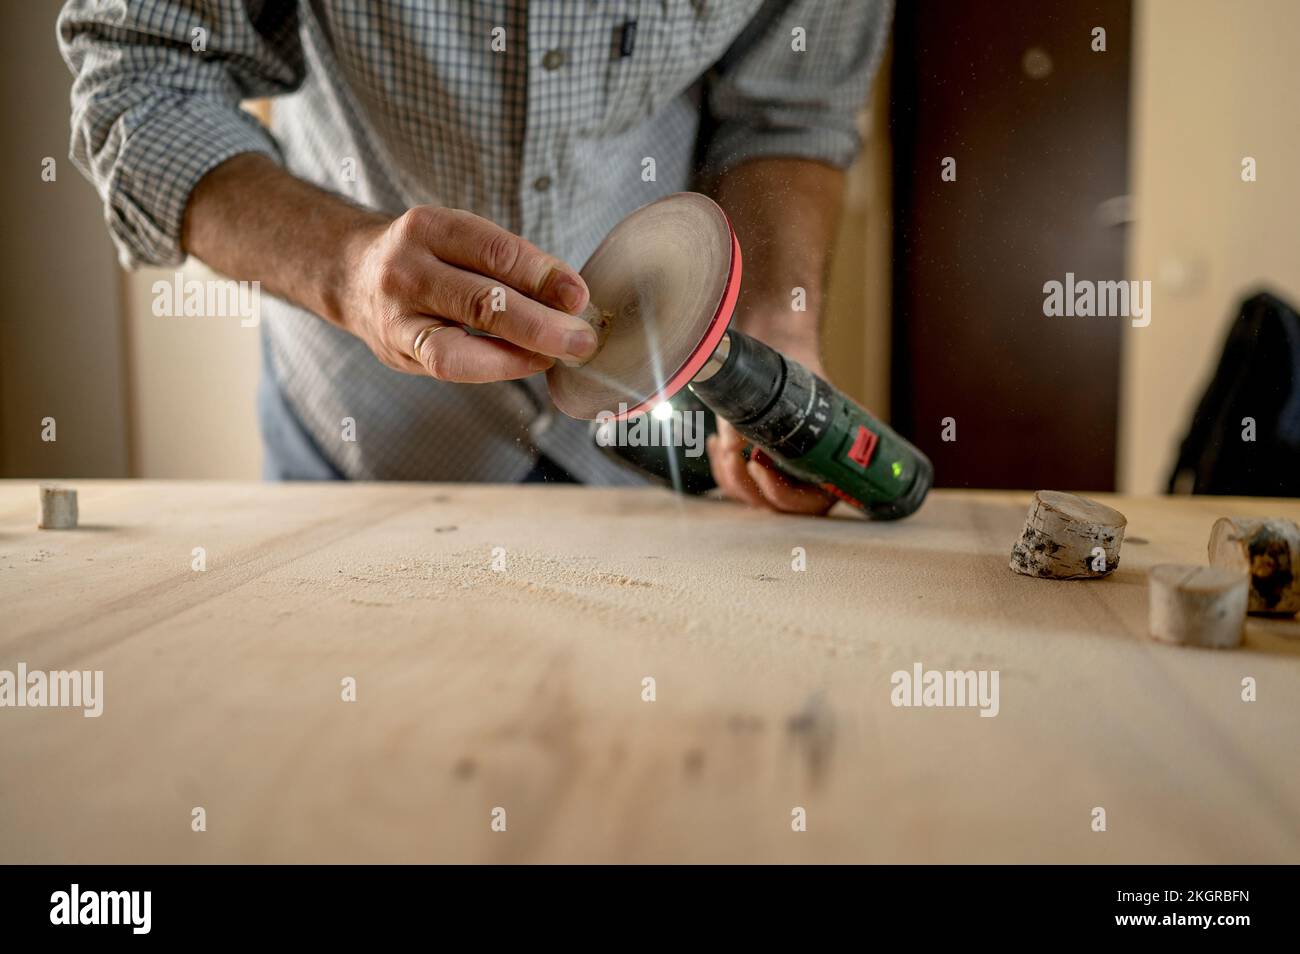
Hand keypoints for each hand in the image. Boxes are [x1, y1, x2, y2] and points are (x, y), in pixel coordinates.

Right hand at [340, 206, 596, 381]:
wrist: (352, 274)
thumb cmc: (426, 256)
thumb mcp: (460, 239)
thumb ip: (509, 264)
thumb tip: (570, 299)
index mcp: (429, 228)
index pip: (494, 251)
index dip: (543, 276)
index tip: (579, 296)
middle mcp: (407, 271)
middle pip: (482, 302)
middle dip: (541, 325)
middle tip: (581, 339)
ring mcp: (397, 317)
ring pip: (459, 348)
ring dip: (517, 356)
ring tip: (555, 357)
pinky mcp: (398, 352)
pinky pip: (450, 367)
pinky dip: (495, 368)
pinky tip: (526, 363)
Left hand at [705, 332, 835, 515]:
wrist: (779, 345)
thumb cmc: (790, 366)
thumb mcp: (783, 387)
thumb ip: (756, 414)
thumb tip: (730, 445)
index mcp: (833, 460)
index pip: (812, 503)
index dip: (783, 496)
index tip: (758, 465)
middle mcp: (810, 472)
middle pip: (779, 508)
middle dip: (749, 487)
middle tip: (732, 458)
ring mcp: (783, 472)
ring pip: (754, 499)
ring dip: (732, 478)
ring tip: (721, 444)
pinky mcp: (758, 467)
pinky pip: (739, 486)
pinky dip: (723, 469)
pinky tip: (716, 443)